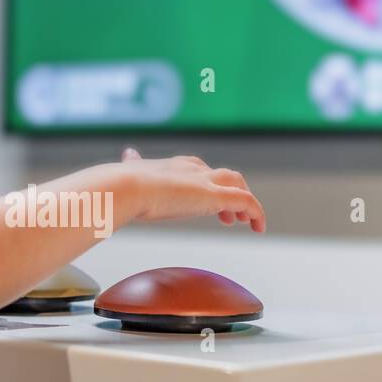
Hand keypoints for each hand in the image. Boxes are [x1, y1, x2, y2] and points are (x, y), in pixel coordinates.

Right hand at [118, 148, 264, 232]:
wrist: (126, 188)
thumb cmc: (121, 187)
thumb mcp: (129, 174)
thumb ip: (131, 165)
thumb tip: (127, 154)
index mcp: (174, 166)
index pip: (200, 170)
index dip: (207, 184)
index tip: (208, 203)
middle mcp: (193, 170)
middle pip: (223, 176)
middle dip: (229, 193)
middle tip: (229, 218)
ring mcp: (206, 182)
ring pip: (238, 184)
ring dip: (244, 202)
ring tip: (246, 223)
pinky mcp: (215, 196)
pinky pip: (247, 202)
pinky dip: (257, 213)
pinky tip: (259, 227)